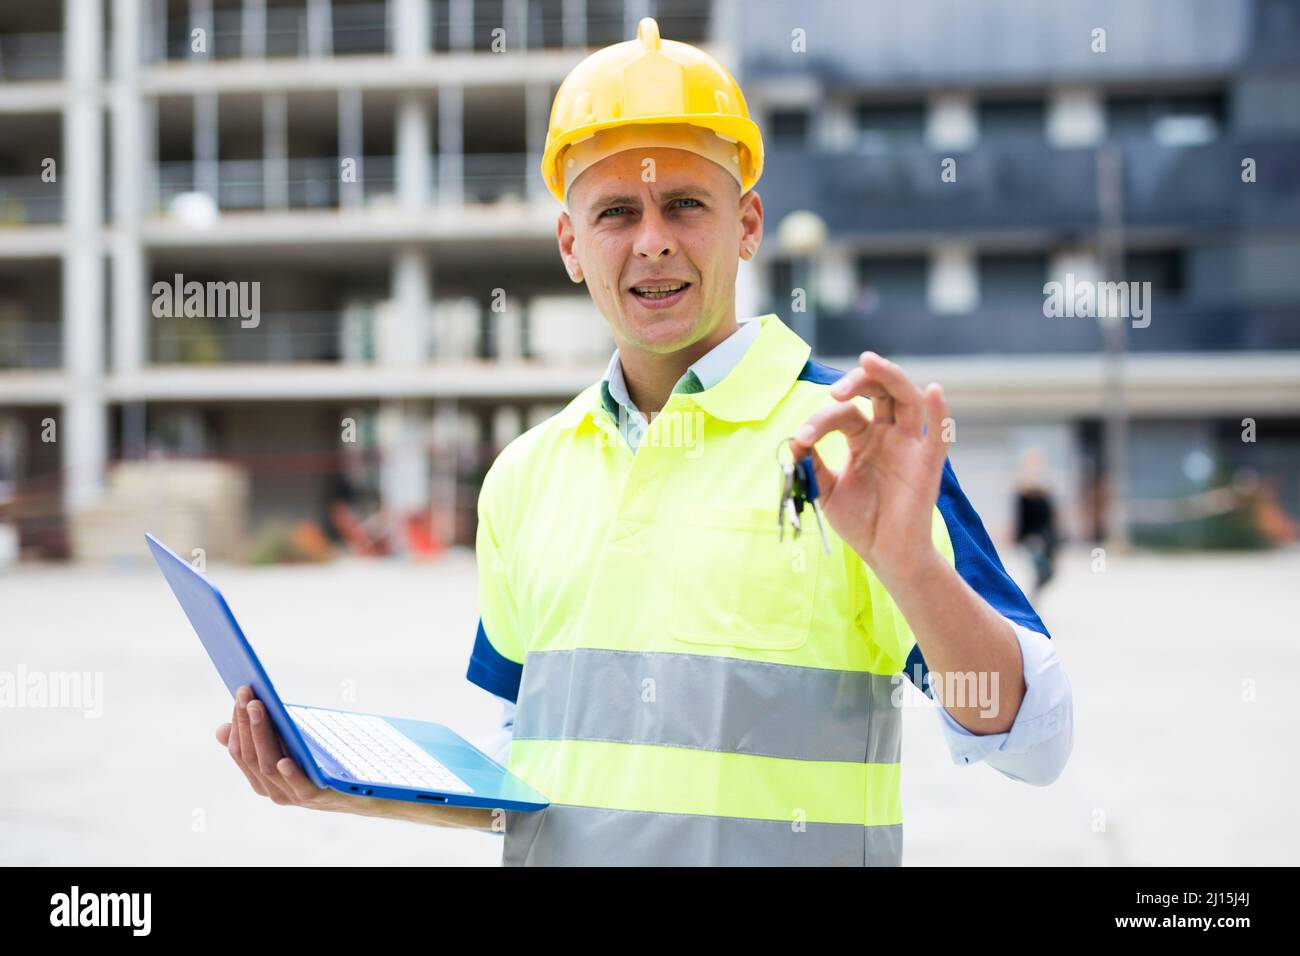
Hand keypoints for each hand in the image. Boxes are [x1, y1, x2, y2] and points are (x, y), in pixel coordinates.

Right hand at [215, 684, 349, 812]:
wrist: (354, 792)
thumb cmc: (317, 765)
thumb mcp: (286, 748)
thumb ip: (259, 740)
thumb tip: (221, 728)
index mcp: (260, 778)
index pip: (239, 750)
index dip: (238, 722)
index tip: (241, 693)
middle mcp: (271, 789)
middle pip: (251, 755)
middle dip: (246, 721)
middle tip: (247, 693)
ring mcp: (291, 795)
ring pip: (268, 766)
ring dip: (261, 734)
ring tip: (259, 708)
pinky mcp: (316, 797)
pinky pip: (299, 787)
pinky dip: (290, 774)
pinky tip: (285, 759)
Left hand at [787, 351, 949, 582]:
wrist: (886, 555)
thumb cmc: (860, 522)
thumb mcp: (826, 490)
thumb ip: (812, 464)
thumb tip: (793, 441)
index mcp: (863, 438)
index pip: (844, 413)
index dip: (820, 421)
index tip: (802, 439)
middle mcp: (888, 434)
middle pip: (879, 391)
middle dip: (857, 381)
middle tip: (835, 391)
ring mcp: (909, 445)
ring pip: (906, 399)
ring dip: (889, 377)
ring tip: (869, 361)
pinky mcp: (928, 464)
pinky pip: (938, 434)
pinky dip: (939, 412)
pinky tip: (933, 391)